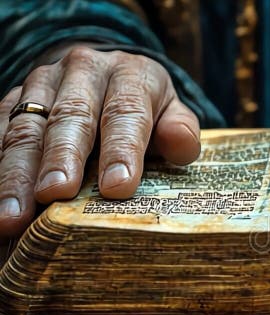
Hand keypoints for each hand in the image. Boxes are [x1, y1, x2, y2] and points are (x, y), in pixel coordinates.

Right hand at [0, 46, 200, 238]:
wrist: (104, 75)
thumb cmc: (145, 108)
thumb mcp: (171, 112)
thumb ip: (180, 129)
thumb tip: (182, 143)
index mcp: (128, 75)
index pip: (126, 111)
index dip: (121, 149)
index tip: (117, 187)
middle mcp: (81, 73)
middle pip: (70, 117)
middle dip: (60, 158)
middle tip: (55, 195)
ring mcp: (41, 86)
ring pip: (25, 128)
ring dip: (16, 174)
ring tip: (13, 216)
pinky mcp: (10, 104)